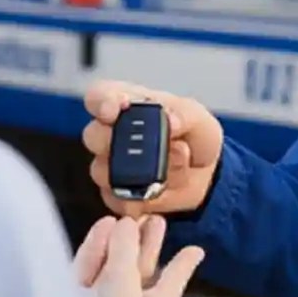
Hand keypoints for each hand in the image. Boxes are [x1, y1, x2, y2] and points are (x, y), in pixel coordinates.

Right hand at [74, 215, 205, 296]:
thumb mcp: (124, 286)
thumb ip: (125, 253)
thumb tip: (125, 225)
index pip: (177, 275)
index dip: (185, 260)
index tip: (195, 249)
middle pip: (144, 268)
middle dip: (148, 243)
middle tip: (154, 220)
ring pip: (115, 269)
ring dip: (119, 243)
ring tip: (124, 220)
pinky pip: (90, 275)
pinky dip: (94, 253)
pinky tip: (98, 234)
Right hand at [82, 80, 224, 217]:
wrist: (204, 174)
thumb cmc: (193, 135)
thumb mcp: (197, 117)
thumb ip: (185, 115)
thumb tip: (171, 121)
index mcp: (128, 104)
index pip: (100, 96)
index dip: (101, 102)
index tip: (112, 112)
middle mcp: (112, 133)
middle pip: (93, 135)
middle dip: (112, 141)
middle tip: (142, 146)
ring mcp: (110, 166)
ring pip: (102, 171)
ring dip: (137, 173)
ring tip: (167, 172)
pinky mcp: (117, 195)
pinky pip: (118, 200)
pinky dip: (141, 197)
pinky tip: (162, 190)